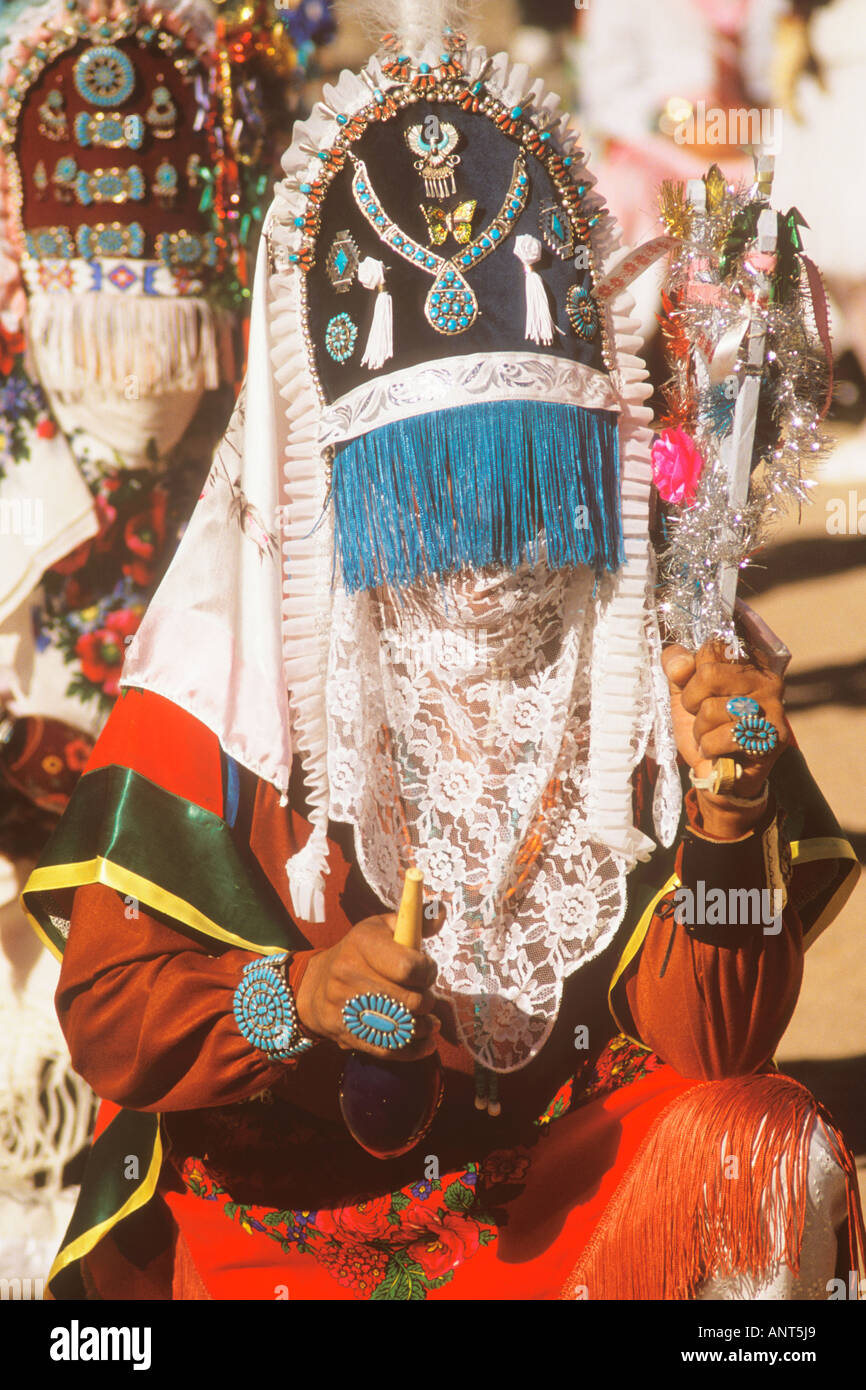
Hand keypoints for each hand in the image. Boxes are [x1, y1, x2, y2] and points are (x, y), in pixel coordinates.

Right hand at [295, 914, 439, 1061]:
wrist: (316, 985)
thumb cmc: (358, 952)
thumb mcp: (381, 928)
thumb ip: (416, 922)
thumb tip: (440, 912)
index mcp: (362, 943)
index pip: (408, 967)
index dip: (427, 971)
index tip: (426, 971)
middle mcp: (350, 974)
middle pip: (409, 1001)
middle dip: (427, 1000)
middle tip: (425, 995)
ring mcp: (347, 1008)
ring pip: (401, 1028)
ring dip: (424, 1026)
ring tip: (428, 1019)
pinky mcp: (348, 1034)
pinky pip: (389, 1050)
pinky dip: (414, 1049)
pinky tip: (426, 1041)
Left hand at [661, 639, 788, 834]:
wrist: (719, 775)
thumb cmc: (704, 729)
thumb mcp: (683, 693)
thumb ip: (677, 669)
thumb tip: (680, 664)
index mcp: (747, 661)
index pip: (710, 648)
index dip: (691, 675)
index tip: (700, 692)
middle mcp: (766, 678)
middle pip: (708, 674)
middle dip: (693, 703)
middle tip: (704, 717)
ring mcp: (774, 706)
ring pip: (711, 708)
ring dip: (701, 730)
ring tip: (713, 736)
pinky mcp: (773, 736)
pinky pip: (724, 736)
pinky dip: (711, 748)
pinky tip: (721, 751)